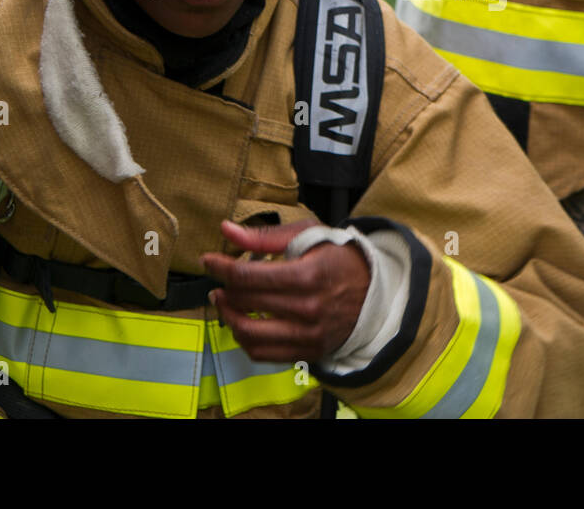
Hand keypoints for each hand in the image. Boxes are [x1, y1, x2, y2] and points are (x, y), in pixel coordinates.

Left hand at [200, 219, 370, 363]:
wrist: (374, 291)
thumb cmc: (338, 257)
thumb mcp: (308, 234)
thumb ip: (265, 236)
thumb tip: (226, 230)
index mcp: (308, 275)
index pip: (247, 276)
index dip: (220, 267)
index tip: (209, 261)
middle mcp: (307, 308)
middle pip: (244, 303)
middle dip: (223, 289)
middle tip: (219, 280)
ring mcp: (308, 334)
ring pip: (248, 334)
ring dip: (228, 317)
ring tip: (226, 302)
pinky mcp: (307, 351)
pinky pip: (262, 353)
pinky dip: (244, 339)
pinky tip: (243, 322)